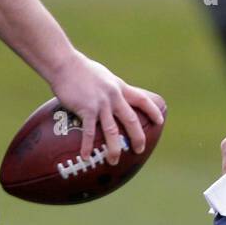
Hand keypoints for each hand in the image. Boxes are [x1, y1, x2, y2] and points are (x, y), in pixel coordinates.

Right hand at [50, 52, 164, 164]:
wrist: (65, 63)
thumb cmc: (81, 69)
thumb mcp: (104, 76)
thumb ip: (111, 88)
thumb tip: (114, 97)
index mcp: (120, 88)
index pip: (142, 100)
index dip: (153, 111)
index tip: (160, 122)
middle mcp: (114, 96)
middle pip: (131, 120)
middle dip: (137, 137)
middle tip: (139, 150)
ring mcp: (101, 104)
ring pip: (112, 130)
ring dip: (114, 148)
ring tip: (114, 161)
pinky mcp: (86, 109)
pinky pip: (89, 132)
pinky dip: (87, 145)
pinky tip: (86, 156)